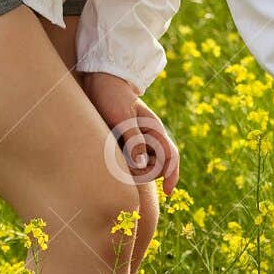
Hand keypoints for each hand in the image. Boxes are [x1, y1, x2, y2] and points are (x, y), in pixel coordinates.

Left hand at [80, 71, 180, 195]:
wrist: (101, 81)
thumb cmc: (112, 95)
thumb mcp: (121, 117)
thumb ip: (133, 141)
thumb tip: (141, 165)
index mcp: (155, 129)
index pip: (171, 157)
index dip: (172, 175)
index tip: (167, 192)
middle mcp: (150, 138)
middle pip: (158, 167)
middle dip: (145, 173)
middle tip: (123, 166)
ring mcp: (139, 141)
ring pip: (144, 167)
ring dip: (132, 169)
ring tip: (113, 157)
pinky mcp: (127, 143)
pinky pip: (131, 162)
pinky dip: (124, 165)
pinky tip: (112, 158)